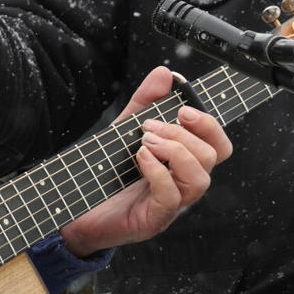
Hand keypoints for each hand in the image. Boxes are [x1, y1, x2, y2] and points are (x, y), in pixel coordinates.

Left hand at [60, 66, 231, 255]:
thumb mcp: (125, 129)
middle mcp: (183, 183)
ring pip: (200, 178)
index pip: (217, 143)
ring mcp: (172, 204)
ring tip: (145, 141)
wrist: (75, 208)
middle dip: (186, 133)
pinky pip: (171, 198)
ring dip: (175, 151)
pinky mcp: (153, 219)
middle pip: (213, 156)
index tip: (182, 106)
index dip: (208, 122)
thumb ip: (145, 101)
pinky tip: (140, 158)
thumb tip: (165, 73)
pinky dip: (158, 172)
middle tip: (152, 125)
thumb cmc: (107, 172)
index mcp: (183, 162)